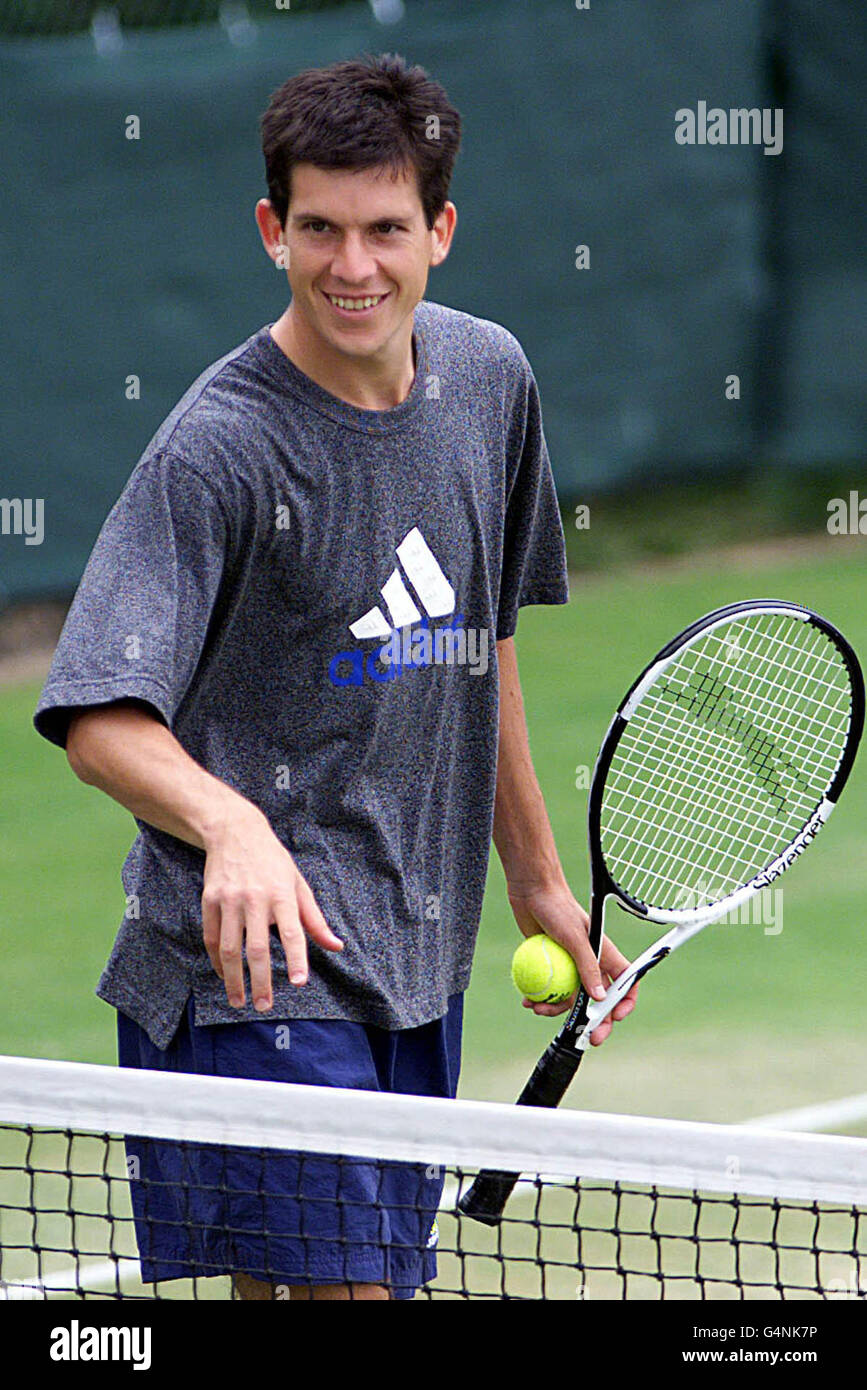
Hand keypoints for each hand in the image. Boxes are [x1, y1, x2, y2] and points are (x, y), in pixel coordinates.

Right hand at [201, 802, 342, 1010]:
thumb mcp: (299, 884)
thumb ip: (315, 920)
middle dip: (261, 981)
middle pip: (257, 948)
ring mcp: (229, 900)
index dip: (297, 958)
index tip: (299, 982)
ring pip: (230, 949)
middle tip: (265, 1006)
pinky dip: (217, 961)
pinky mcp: (209, 900)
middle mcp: (255, 898)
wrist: (235, 831)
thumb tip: (336, 946)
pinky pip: (212, 938)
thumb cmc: (273, 861)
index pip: (293, 932)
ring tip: (239, 1001)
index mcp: (282, 894)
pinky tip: (224, 975)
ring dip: (233, 979)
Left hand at [507, 881, 637, 1044]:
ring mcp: (570, 967)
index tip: (616, 1017)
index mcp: (606, 955)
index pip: (626, 983)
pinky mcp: (551, 967)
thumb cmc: (557, 908)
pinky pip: (550, 990)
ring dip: (556, 1009)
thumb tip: (600, 997)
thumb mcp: (574, 937)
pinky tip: (527, 1000)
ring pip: (570, 999)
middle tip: (588, 1038)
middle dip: (594, 1022)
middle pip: (598, 1000)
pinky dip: (540, 998)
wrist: (531, 892)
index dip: (625, 1002)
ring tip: (539, 1008)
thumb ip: (588, 966)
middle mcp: (590, 964)